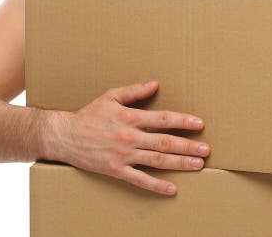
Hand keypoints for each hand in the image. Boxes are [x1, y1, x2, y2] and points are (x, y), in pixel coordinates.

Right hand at [52, 80, 209, 195]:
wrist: (65, 136)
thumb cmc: (89, 115)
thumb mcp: (111, 96)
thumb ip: (135, 91)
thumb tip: (156, 84)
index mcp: (130, 117)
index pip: (163, 119)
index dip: (182, 121)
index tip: (199, 124)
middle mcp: (129, 137)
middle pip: (164, 142)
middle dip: (188, 146)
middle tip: (206, 149)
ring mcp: (123, 155)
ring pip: (157, 160)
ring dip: (179, 163)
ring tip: (197, 165)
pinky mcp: (116, 170)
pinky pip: (139, 179)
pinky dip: (156, 185)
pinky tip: (172, 188)